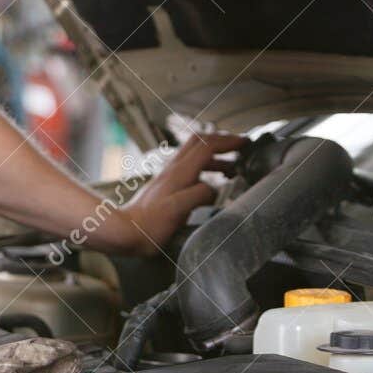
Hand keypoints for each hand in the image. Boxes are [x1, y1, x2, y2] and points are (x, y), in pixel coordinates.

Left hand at [103, 132, 246, 255]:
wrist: (126, 231)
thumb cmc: (149, 225)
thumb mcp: (178, 210)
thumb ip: (199, 195)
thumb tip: (215, 189)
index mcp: (179, 172)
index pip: (206, 145)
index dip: (228, 142)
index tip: (245, 144)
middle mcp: (174, 169)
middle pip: (200, 142)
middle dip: (222, 141)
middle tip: (241, 149)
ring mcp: (169, 176)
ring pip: (196, 155)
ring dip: (216, 157)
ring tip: (233, 169)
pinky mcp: (167, 186)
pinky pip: (191, 169)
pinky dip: (206, 170)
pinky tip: (212, 185)